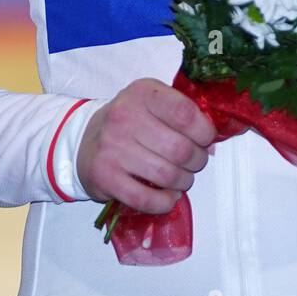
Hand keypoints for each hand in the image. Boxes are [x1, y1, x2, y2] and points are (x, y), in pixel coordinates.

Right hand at [75, 77, 217, 211]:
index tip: (205, 139)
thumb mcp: (152, 104)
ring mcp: (112, 148)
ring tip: (181, 178)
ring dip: (183, 182)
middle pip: (180, 149)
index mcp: (142, 93)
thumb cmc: (129, 122)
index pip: (185, 114)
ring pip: (167, 175)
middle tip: (194, 162)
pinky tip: (168, 196)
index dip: (204, 131)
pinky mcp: (105, 177)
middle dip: (197, 161)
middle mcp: (124, 117)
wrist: (85, 141)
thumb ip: (182, 116)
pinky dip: (165, 202)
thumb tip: (211, 145)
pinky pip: (146, 200)